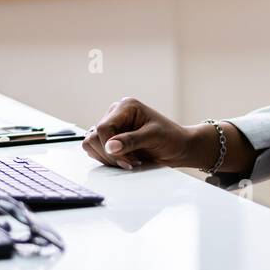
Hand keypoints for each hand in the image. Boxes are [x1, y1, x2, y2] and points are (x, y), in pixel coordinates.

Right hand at [82, 96, 204, 170]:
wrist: (178, 148)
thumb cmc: (171, 138)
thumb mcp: (153, 137)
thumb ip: (131, 141)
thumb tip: (110, 146)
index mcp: (126, 107)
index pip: (104, 127)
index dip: (111, 146)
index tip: (127, 160)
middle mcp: (116, 114)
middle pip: (95, 137)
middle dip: (111, 155)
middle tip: (132, 163)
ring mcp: (112, 128)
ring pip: (91, 144)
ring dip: (108, 158)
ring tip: (131, 161)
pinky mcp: (111, 140)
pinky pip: (96, 151)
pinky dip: (108, 160)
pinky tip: (126, 161)